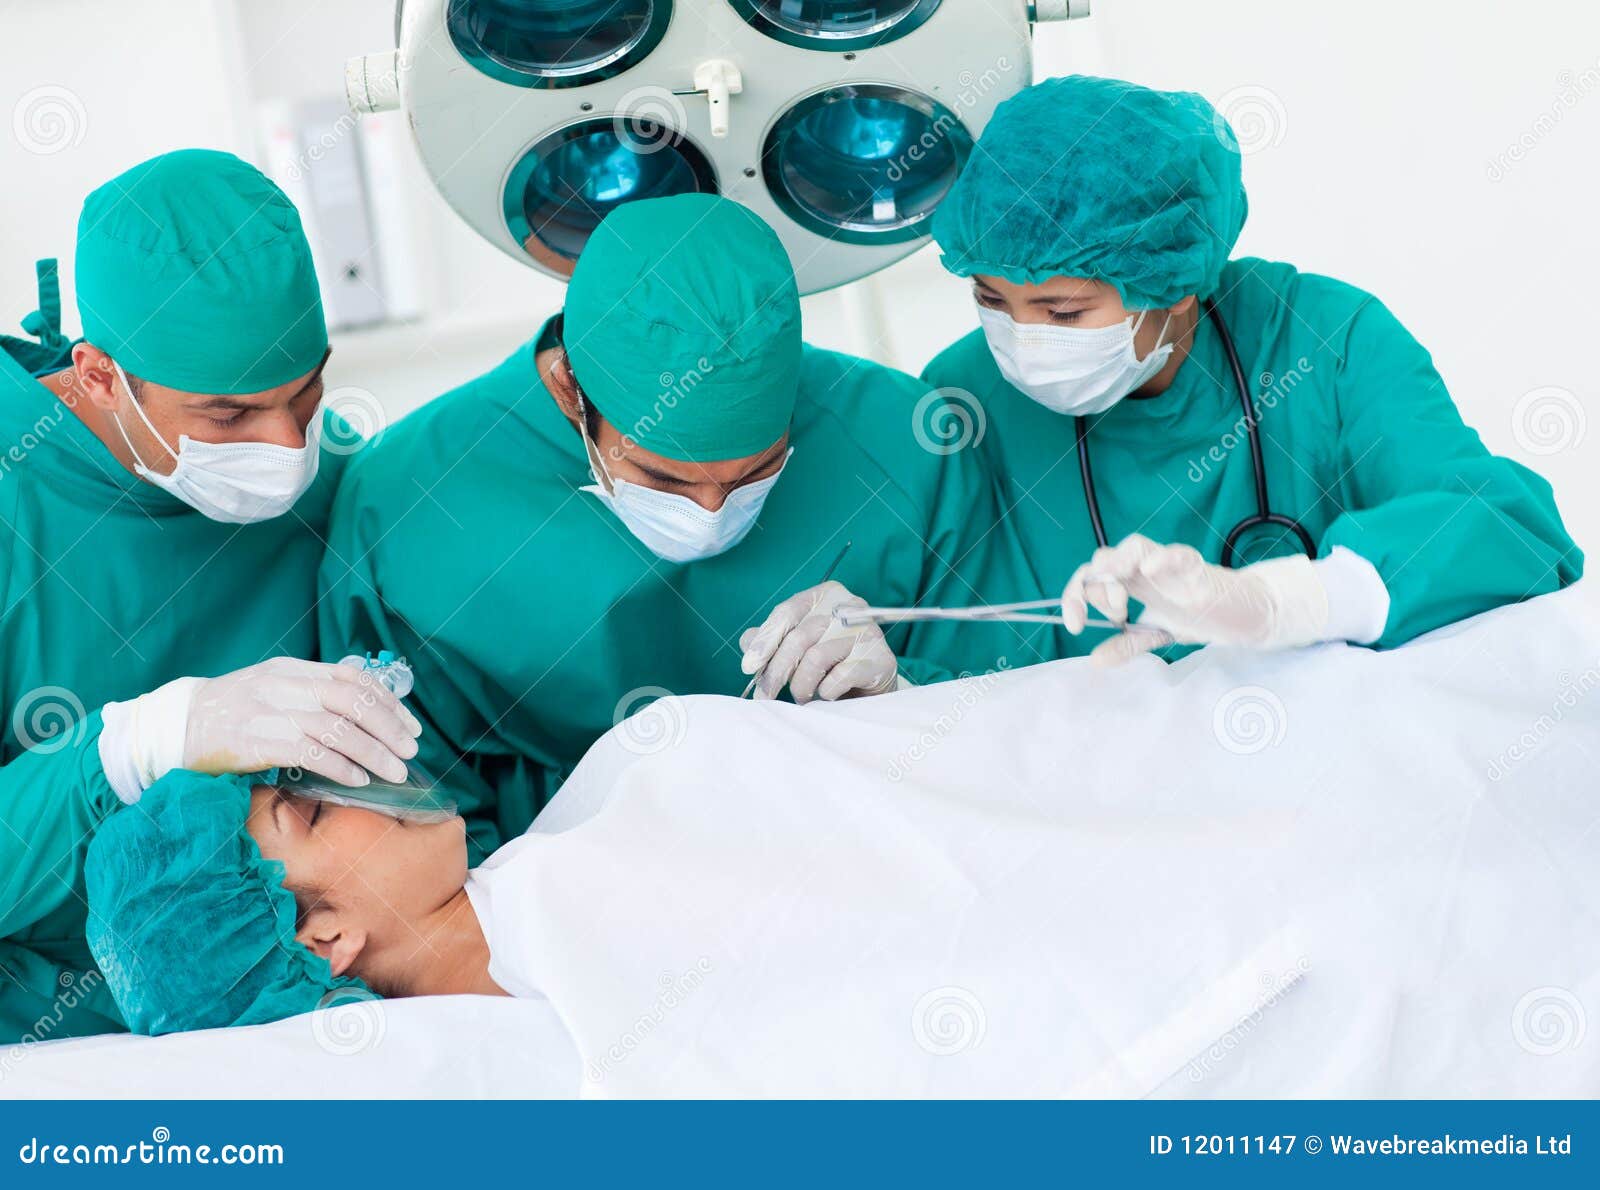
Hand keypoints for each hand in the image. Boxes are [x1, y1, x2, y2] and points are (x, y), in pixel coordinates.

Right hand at [182, 658, 423, 784]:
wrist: (175, 725)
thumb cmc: (231, 713)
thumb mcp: (274, 689)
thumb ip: (312, 693)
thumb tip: (364, 712)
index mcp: (293, 669)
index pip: (354, 679)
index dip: (389, 703)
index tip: (411, 727)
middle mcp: (285, 685)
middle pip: (353, 701)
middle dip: (389, 727)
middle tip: (411, 751)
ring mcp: (271, 712)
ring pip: (337, 729)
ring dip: (373, 752)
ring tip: (394, 771)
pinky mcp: (257, 741)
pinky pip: (311, 753)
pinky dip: (341, 766)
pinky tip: (358, 779)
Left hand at [739, 581, 899, 703]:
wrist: (871, 688)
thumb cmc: (830, 663)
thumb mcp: (798, 647)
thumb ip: (772, 639)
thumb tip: (747, 642)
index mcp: (825, 595)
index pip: (787, 613)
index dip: (765, 641)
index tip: (748, 667)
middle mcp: (849, 606)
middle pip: (799, 637)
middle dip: (777, 671)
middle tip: (765, 695)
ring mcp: (868, 631)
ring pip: (816, 657)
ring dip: (801, 685)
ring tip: (802, 696)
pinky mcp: (881, 659)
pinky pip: (840, 676)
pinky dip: (826, 691)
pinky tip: (827, 694)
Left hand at [1061, 534, 1328, 665]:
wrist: (1245, 615)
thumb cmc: (1200, 617)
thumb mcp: (1156, 635)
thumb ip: (1127, 645)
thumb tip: (1095, 660)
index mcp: (1131, 583)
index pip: (1091, 577)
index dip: (1075, 596)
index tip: (1075, 625)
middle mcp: (1145, 570)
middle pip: (1104, 558)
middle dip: (1096, 586)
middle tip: (1114, 614)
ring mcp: (1170, 567)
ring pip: (1134, 546)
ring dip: (1118, 567)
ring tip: (1122, 601)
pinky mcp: (1199, 570)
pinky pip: (1178, 555)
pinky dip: (1161, 558)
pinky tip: (1148, 569)